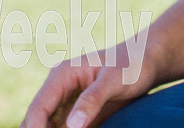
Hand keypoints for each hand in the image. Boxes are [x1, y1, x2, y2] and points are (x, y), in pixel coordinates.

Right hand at [20, 39, 157, 127]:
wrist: (147, 62)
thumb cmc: (132, 64)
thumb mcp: (115, 79)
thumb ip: (93, 99)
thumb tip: (72, 125)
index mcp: (62, 74)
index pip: (39, 106)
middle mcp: (59, 88)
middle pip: (36, 119)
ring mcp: (66, 102)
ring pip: (46, 126)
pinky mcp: (77, 114)